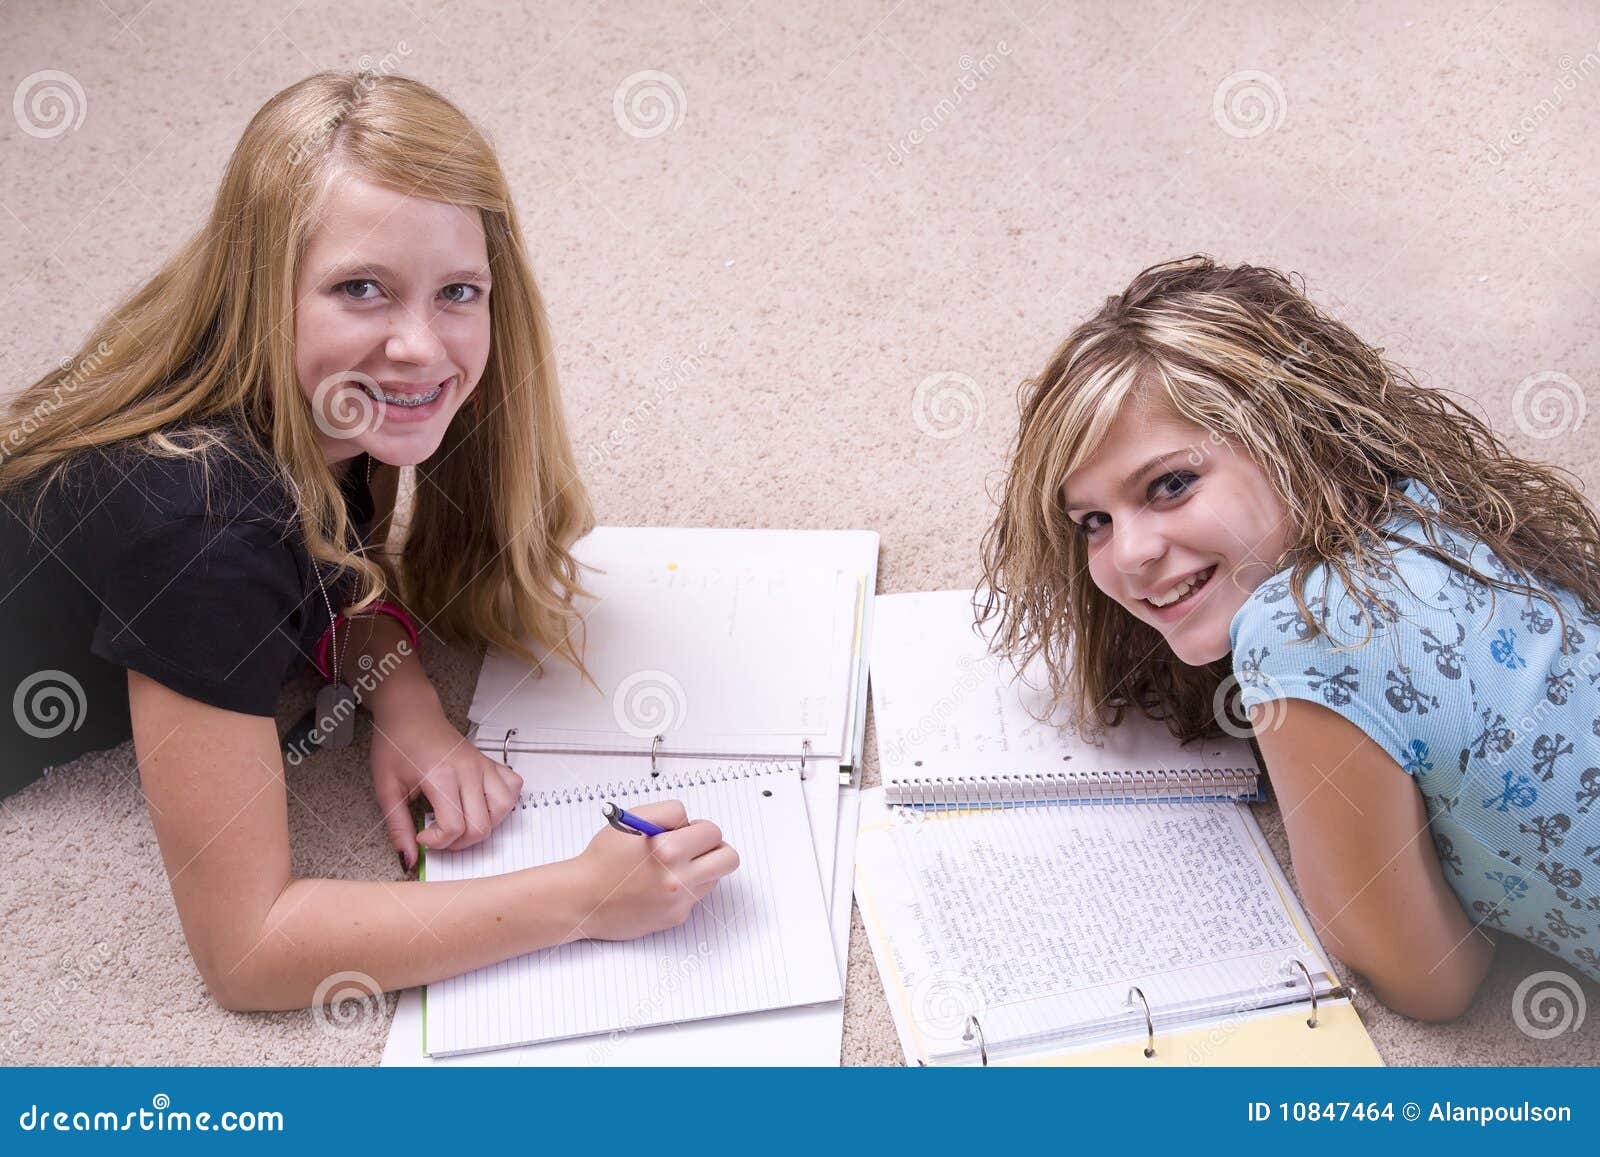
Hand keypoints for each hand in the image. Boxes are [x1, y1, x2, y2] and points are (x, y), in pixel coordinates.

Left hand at [368, 699, 522, 869]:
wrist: (410, 714)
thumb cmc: (397, 744)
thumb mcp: (386, 789)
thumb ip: (398, 827)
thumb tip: (407, 858)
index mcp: (441, 776)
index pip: (454, 827)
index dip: (437, 842)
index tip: (422, 836)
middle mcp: (468, 770)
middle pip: (480, 826)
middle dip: (458, 842)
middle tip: (438, 835)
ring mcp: (483, 765)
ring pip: (503, 810)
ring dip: (484, 826)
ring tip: (461, 824)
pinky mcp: (489, 762)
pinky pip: (513, 787)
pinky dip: (503, 802)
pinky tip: (481, 804)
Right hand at [565, 800, 739, 940]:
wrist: (582, 899)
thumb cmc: (602, 859)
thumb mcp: (632, 820)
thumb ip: (668, 814)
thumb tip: (691, 824)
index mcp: (668, 851)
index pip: (712, 831)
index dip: (698, 827)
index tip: (687, 830)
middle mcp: (678, 879)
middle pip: (728, 859)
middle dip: (715, 848)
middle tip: (696, 846)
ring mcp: (679, 902)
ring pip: (714, 878)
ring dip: (700, 868)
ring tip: (672, 865)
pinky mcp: (675, 917)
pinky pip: (695, 897)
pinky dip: (684, 888)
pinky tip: (659, 885)